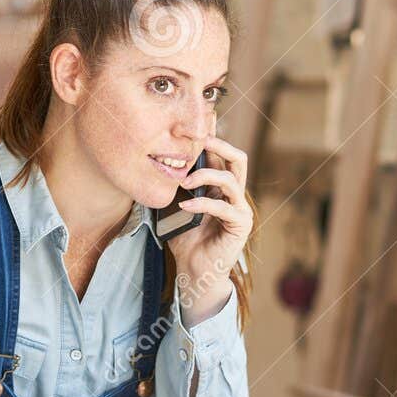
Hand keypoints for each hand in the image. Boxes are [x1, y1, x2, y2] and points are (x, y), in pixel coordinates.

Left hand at [166, 134, 252, 324]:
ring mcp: (240, 209)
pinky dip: (202, 203)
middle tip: (199, 141)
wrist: (193, 270)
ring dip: (206, 175)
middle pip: (238, 159)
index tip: (194, 127)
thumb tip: (156, 164)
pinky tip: (184, 206)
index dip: (213, 140)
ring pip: (232, 180)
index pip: (222, 156)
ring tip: (184, 182)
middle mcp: (235, 194)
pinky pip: (223, 207)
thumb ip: (175, 187)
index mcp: (221, 187)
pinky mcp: (240, 225)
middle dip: (220, 146)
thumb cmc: (185, 239)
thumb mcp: (176, 207)